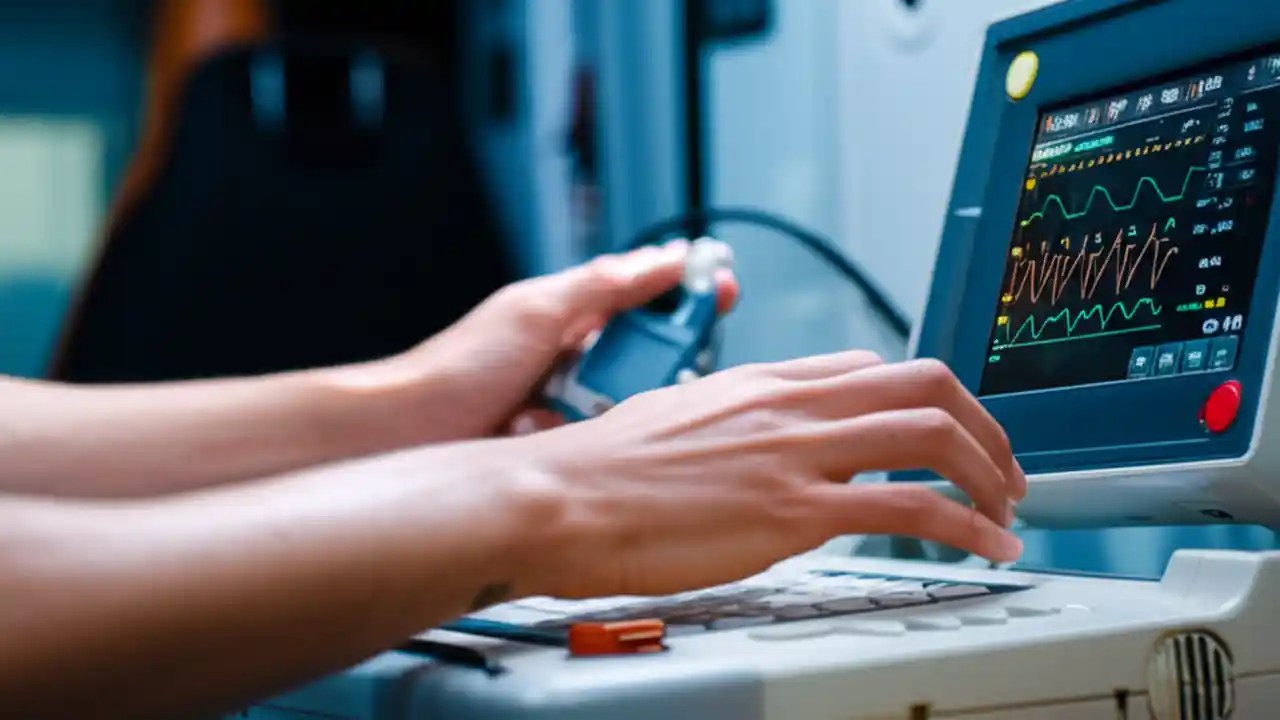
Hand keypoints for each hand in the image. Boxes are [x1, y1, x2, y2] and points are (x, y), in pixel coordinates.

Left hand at [392, 241, 737, 440]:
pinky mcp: (553, 444)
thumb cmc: (454, 368)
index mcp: (567, 314)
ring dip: (597, 412)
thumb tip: (664, 257)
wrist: (405, 433)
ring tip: (553, 412)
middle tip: (631, 379)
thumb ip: (604, 284)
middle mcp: (568, 356)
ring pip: (620, 405)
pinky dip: (570, 442)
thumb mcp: (537, 311)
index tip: (722, 288)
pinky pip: (590, 443)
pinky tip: (537, 440)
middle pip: (642, 356)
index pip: (643, 293)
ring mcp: (560, 402)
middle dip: (643, 370)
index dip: (684, 291)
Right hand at [510, 352, 1025, 599]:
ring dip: (990, 473)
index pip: (872, 369)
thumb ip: (730, 426)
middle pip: (924, 384)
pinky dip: (969, 526)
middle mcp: (789, 404)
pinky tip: (988, 548)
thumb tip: (754, 448)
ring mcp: (796, 452)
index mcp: (761, 382)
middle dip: (983, 426)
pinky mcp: (795, 510)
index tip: (946, 434)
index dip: (927, 400)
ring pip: (932, 433)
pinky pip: (912, 508)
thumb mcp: (673, 420)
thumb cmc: (598, 469)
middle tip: (1003, 469)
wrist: (557, 497)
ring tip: (1007, 512)